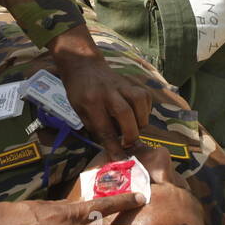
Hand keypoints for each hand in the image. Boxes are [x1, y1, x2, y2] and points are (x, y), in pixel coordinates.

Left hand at [49, 24, 152, 154]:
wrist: (84, 65)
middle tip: (129, 144)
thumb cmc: (79, 92)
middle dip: (130, 134)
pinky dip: (145, 110)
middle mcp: (107, 92)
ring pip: (138, 101)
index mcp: (90, 102)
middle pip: (125, 113)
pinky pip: (145, 97)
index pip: (104, 128)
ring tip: (134, 128)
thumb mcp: (79, 111)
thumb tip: (112, 148)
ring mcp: (121, 85)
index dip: (114, 146)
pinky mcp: (131, 82)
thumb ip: (95, 128)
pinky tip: (138, 115)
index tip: (121, 159)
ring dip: (140, 120)